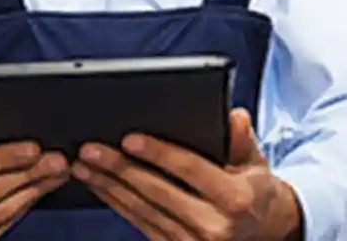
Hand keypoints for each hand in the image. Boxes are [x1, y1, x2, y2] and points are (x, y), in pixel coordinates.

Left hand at [73, 109, 302, 240]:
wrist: (263, 232)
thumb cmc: (253, 189)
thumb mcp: (255, 162)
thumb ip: (242, 139)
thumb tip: (234, 116)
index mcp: (236, 199)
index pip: (190, 170)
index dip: (158, 153)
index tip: (129, 139)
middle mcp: (214, 227)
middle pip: (157, 192)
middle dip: (119, 169)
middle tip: (90, 149)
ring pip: (142, 210)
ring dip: (108, 187)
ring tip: (83, 164)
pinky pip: (139, 223)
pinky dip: (116, 202)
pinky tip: (99, 185)